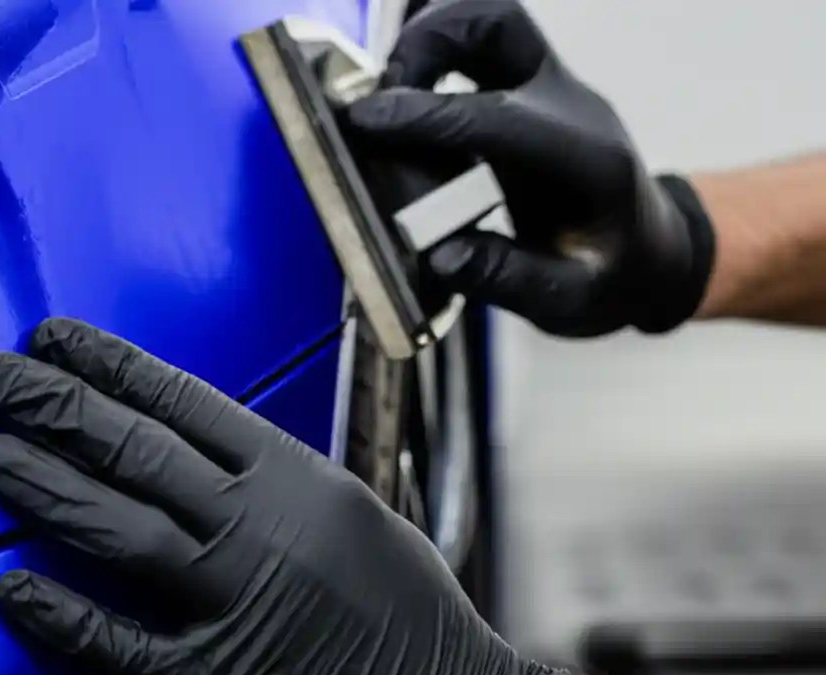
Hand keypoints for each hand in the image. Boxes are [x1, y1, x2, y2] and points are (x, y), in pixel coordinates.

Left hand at [0, 318, 567, 674]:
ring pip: (120, 529)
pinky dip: (63, 616)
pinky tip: (13, 590)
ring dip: (45, 489)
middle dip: (53, 405)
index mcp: (296, 479)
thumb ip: (271, 472)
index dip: (108, 363)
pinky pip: (121, 644)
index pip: (181, 399)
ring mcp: (234, 603)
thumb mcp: (350, 507)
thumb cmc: (404, 611)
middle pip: (136, 449)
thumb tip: (190, 437)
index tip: (54, 340)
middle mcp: (260, 530)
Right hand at [347, 0, 714, 336]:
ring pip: (488, 21)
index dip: (424, 117)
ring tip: (387, 98)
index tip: (366, 123)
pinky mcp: (529, 89)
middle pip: (498, 25)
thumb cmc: (614, 279)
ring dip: (427, 40)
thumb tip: (442, 255)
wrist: (654, 255)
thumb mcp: (570, 301)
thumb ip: (507, 278)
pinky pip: (478, 47)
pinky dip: (433, 56)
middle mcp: (568, 106)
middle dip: (426, 46)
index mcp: (584, 160)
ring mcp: (550, 89)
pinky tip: (404, 100)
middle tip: (379, 101)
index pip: (494, 117)